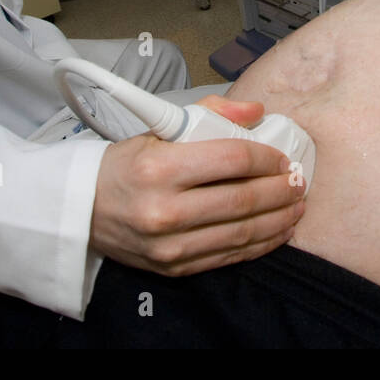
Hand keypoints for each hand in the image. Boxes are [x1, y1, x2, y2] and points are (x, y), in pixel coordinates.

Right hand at [90, 95, 305, 275]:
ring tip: (297, 206)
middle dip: (280, 190)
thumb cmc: (125, 165)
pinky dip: (260, 245)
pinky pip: (228, 257)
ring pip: (241, 233)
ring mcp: (169, 246)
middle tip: (299, 182)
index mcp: (160, 168)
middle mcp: (164, 210)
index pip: (230, 159)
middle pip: (242, 199)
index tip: (281, 157)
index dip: (265, 157)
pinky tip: (278, 231)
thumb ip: (210, 112)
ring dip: (278, 220)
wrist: (80, 211)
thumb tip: (255, 110)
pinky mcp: (174, 269)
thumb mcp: (158, 128)